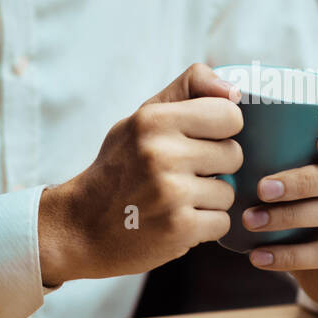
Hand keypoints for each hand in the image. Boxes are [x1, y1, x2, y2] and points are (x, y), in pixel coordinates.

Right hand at [37, 63, 242, 286]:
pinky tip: (177, 222)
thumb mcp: (143, 118)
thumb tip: (235, 90)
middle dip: (216, 167)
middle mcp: (162, 153)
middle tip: (183, 175)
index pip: (229, 114)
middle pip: (234, 154)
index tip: (201, 140)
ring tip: (176, 200)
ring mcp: (171, 193)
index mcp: (153, 120)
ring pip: (229, 191)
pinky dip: (205, 226)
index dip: (221, 130)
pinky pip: (223, 221)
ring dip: (209, 200)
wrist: (82, 227)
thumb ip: (189, 90)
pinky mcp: (179, 228)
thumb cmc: (120, 168)